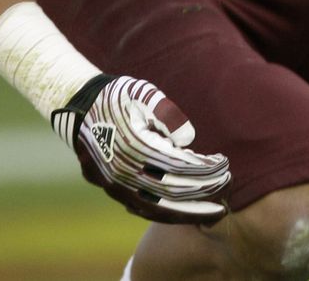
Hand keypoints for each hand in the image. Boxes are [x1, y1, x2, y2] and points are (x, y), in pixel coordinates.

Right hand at [53, 73, 230, 223]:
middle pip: (170, 190)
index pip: (177, 165)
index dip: (204, 168)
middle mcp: (122, 171)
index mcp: (133, 146)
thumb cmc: (120, 98)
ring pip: (155, 208)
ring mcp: (115, 185)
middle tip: (227, 184)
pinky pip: (142, 210)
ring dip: (188, 212)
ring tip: (215, 213)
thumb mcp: (143, 94)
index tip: (224, 164)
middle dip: (203, 190)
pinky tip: (187, 215)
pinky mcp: (113, 190)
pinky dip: (167, 214)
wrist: (81, 108)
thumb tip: (188, 139)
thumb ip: (167, 113)